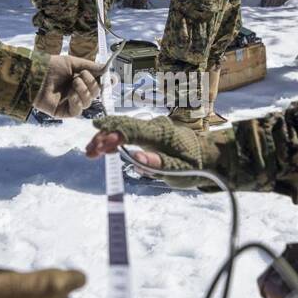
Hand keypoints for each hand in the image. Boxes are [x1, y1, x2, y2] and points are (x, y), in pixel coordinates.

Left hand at [35, 54, 104, 117]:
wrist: (34, 74)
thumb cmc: (50, 66)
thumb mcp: (73, 62)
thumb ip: (90, 66)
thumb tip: (106, 69)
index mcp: (80, 80)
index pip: (98, 84)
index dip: (106, 83)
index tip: (112, 79)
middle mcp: (77, 92)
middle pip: (95, 93)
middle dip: (92, 84)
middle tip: (82, 75)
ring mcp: (71, 103)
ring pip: (88, 101)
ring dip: (84, 90)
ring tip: (74, 82)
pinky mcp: (64, 112)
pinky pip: (78, 110)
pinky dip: (78, 101)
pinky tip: (72, 94)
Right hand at [86, 114, 209, 171]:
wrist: (209, 154)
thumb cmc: (195, 166)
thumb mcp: (181, 171)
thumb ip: (159, 165)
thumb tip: (137, 159)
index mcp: (161, 135)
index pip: (133, 131)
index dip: (114, 136)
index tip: (99, 146)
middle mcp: (154, 126)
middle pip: (124, 126)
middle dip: (104, 136)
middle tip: (88, 151)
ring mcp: (151, 127)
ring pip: (124, 126)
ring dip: (106, 136)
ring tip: (89, 151)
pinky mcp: (150, 132)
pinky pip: (128, 131)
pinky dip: (114, 136)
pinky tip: (102, 145)